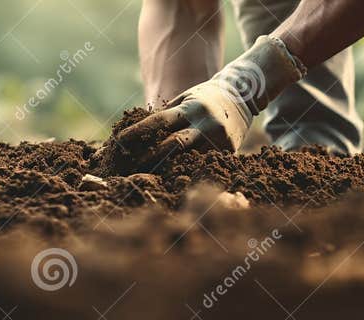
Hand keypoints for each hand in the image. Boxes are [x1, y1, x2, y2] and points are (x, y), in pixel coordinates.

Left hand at [116, 35, 306, 165]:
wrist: (244, 96)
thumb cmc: (205, 98)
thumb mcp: (185, 99)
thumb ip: (166, 115)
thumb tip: (135, 135)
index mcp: (190, 108)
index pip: (159, 121)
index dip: (138, 132)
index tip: (119, 141)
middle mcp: (205, 124)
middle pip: (172, 145)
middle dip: (149, 157)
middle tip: (129, 167)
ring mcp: (218, 140)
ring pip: (188, 160)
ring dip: (166, 169)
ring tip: (147, 176)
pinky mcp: (229, 153)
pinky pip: (204, 165)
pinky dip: (187, 172)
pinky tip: (173, 179)